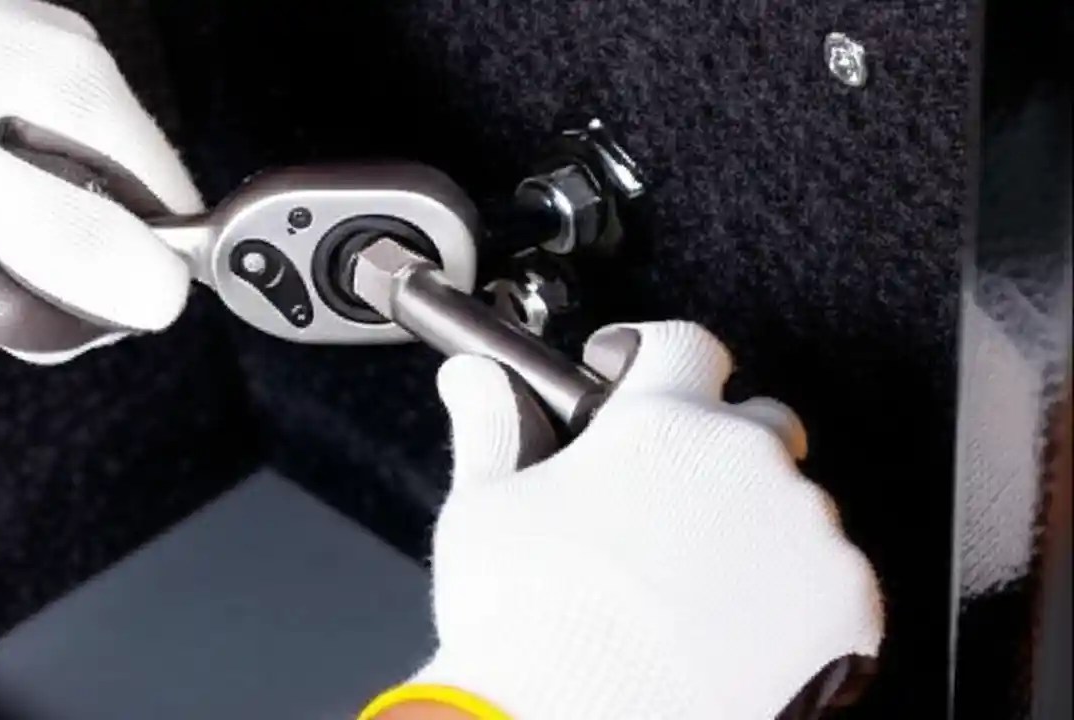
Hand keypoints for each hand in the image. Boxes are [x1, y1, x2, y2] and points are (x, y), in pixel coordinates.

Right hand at [411, 322, 883, 718]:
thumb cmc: (522, 628)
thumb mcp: (485, 511)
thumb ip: (492, 424)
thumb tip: (474, 376)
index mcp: (661, 424)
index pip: (685, 345)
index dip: (655, 358)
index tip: (637, 380)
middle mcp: (745, 462)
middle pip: (758, 422)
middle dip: (719, 447)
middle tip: (666, 504)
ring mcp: (804, 535)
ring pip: (796, 506)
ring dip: (755, 528)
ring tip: (690, 590)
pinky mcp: (847, 608)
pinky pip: (831, 581)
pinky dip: (793, 598)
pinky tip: (731, 631)